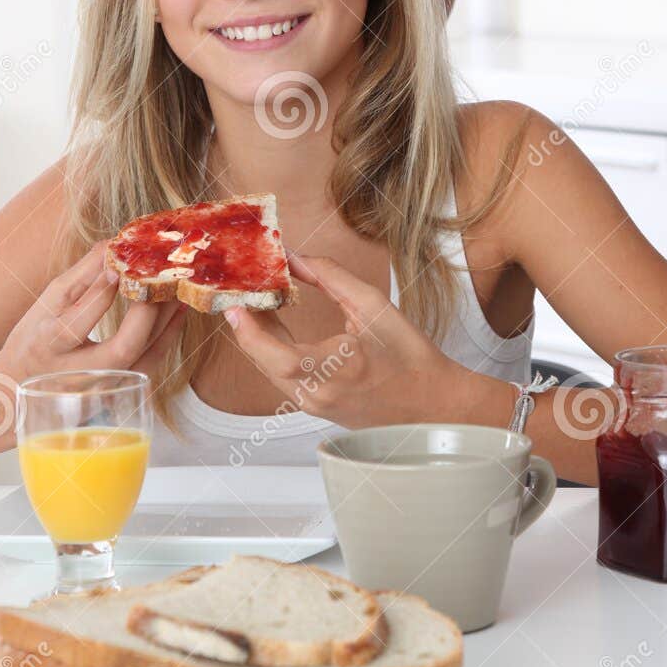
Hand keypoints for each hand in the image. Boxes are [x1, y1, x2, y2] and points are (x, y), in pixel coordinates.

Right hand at [0, 242, 187, 388]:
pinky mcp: (119, 391)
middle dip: (146, 311)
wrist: (24, 383)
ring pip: (144, 358)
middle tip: (159, 277)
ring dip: (165, 320)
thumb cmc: (34, 337)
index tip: (119, 264)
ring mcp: (102, 387)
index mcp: (49, 346)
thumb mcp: (48, 302)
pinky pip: (151, 364)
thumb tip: (112, 246)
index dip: (100, 293)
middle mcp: (77, 373)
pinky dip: (168, 336)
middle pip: (121, 349)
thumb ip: (82, 276)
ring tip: (175, 288)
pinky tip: (176, 310)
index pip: (77, 324)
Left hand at [222, 252, 459, 428]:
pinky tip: (274, 325)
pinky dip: (272, 351)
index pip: (277, 355)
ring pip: (269, 371)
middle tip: (239, 289)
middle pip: (264, 361)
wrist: (432, 405)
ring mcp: (314, 407)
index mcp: (336, 370)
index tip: (234, 304)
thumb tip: (296, 258)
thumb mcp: (375, 306)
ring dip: (258, 337)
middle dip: (247, 324)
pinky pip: (282, 378)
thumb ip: (332, 278)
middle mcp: (318, 395)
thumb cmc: (410, 357)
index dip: (250, 330)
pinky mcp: (315, 408)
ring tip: (255, 300)